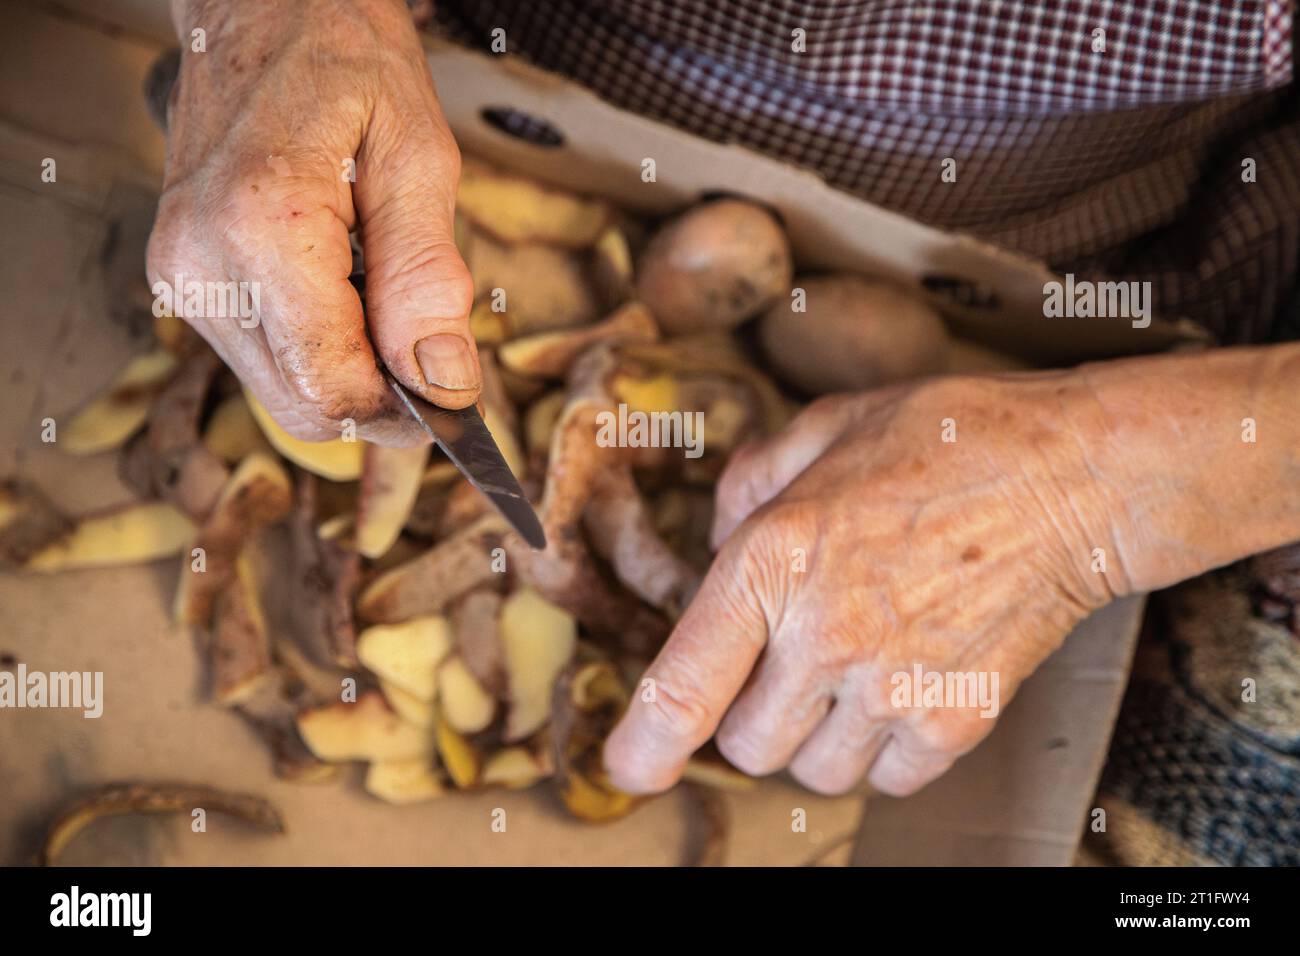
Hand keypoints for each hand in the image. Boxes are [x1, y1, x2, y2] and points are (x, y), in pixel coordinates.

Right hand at [147, 0, 474, 443]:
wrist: (259, 2)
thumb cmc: (342, 55)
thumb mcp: (417, 155)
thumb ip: (427, 276)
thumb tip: (445, 380)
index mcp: (261, 226)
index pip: (332, 385)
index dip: (405, 411)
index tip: (456, 394)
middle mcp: (202, 263)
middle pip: (304, 407)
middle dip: (380, 400)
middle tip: (433, 355)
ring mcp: (182, 274)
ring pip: (282, 392)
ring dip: (349, 373)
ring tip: (385, 297)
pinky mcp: (184, 277)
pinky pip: (264, 356)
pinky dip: (318, 348)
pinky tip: (347, 291)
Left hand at [604, 372, 1125, 795]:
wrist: (1075, 478)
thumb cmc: (948, 441)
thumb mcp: (825, 429)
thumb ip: (749, 487)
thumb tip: (716, 543)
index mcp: (774, 558)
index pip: (684, 686)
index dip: (644, 745)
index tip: (631, 769)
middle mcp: (825, 634)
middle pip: (746, 745)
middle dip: (752, 713)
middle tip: (788, 663)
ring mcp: (893, 685)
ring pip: (814, 773)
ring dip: (818, 737)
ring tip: (855, 669)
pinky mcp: (957, 719)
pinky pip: (888, 780)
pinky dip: (884, 749)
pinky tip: (903, 685)